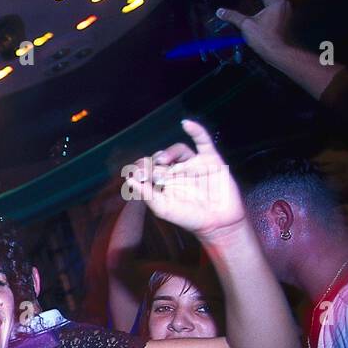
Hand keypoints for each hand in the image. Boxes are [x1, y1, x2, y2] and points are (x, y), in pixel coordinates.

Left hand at [125, 120, 245, 241]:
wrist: (218, 223)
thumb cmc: (189, 218)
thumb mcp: (162, 208)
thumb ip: (146, 194)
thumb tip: (129, 179)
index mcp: (164, 181)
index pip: (148, 168)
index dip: (140, 168)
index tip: (136, 174)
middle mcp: (177, 170)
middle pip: (161, 158)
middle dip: (151, 163)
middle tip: (146, 171)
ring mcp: (193, 164)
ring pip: (178, 150)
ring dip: (168, 153)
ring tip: (161, 162)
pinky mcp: (211, 159)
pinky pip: (203, 141)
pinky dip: (196, 131)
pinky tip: (186, 124)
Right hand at [217, 0, 290, 61]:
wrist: (277, 52)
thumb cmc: (263, 37)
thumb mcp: (246, 25)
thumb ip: (233, 16)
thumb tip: (219, 11)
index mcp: (276, 2)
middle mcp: (284, 4)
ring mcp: (287, 13)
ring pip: (271, 6)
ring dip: (261, 6)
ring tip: (248, 7)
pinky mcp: (287, 21)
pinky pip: (275, 13)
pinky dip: (266, 13)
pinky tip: (257, 17)